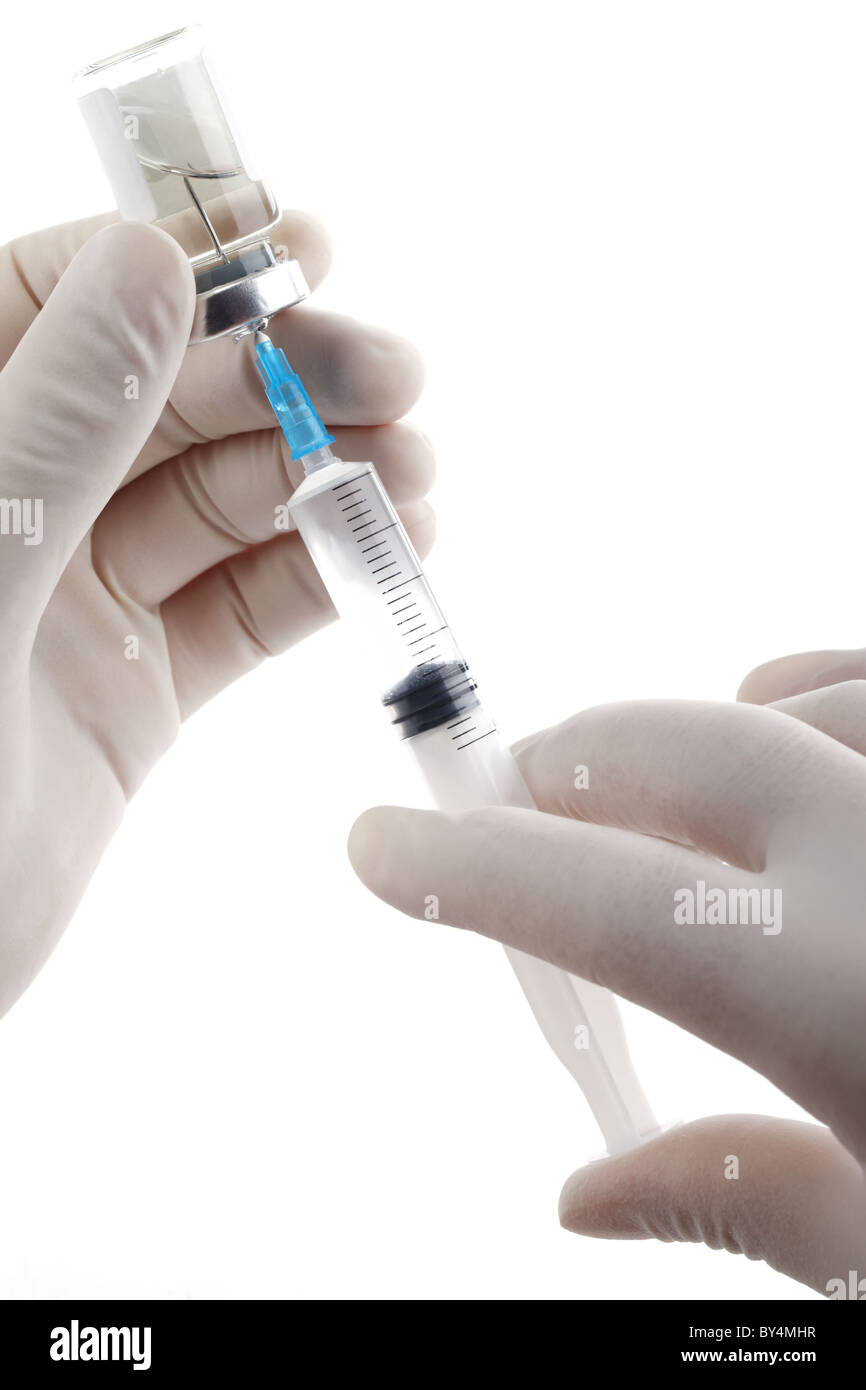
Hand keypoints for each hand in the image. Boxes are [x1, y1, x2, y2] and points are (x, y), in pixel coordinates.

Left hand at [0, 212, 431, 1017]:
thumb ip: (54, 424)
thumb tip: (157, 263)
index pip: (54, 300)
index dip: (177, 261)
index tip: (296, 247)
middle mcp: (11, 506)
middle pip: (162, 396)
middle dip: (283, 377)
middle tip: (396, 374)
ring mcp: (75, 599)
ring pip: (217, 503)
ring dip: (324, 478)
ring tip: (420, 472)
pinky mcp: (136, 690)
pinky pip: (239, 612)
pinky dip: (318, 577)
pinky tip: (395, 549)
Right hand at [348, 666, 865, 1294]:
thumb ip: (753, 1204)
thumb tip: (593, 1199)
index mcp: (856, 1005)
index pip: (617, 905)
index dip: (476, 868)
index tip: (383, 845)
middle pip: (689, 757)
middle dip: (563, 769)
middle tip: (502, 810)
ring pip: (789, 705)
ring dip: (694, 733)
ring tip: (641, 785)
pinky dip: (807, 686)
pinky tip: (779, 717)